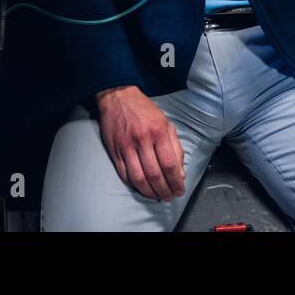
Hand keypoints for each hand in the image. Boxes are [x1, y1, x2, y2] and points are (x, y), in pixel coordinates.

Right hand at [95, 86, 185, 200]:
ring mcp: (126, 146)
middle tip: (169, 197)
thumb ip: (175, 148)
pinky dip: (134, 185)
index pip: (170, 164)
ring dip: (149, 192)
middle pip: (155, 174)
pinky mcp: (114, 150)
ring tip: (157, 197)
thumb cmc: (144, 109)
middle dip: (164, 190)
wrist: (118, 96)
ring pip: (138, 178)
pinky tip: (142, 188)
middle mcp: (142, 140)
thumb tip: (180, 172)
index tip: (180, 190)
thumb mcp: (166, 123)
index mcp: (158, 132)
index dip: (176, 182)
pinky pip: (124, 174)